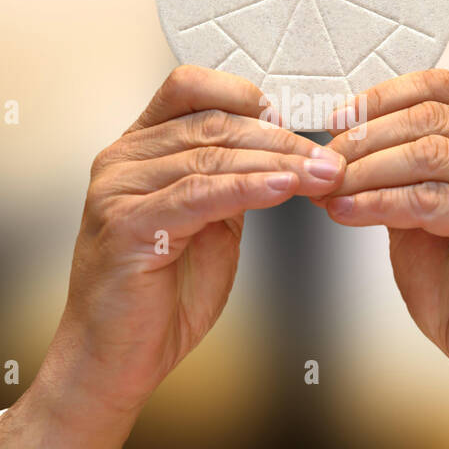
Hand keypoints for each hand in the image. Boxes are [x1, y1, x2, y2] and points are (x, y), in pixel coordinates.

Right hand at [0, 65, 344, 448]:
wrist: (114, 360)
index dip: (244, 95)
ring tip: (325, 174)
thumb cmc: (158, 295)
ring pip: (210, 156)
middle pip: (212, 124)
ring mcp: (118, 190)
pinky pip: (200, 195)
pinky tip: (285, 190)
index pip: (188, 87)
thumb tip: (283, 153)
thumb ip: (231, 183)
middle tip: (333, 158)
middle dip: (282, 140)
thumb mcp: (206, 224)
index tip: (294, 121)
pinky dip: (249, 188)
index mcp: (137, 149)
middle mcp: (121, 160)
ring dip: (278, 164)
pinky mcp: (126, 225)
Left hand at [319, 69, 448, 448]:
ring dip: (364, 170)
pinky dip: (379, 203)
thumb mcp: (420, 221)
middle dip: (363, 138)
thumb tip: (332, 149)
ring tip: (324, 187)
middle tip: (317, 161)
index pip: (441, 88)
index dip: (381, 97)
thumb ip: (393, 179)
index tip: (332, 120)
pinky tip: (344, 213)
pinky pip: (430, 199)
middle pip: (430, 116)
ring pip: (427, 153)